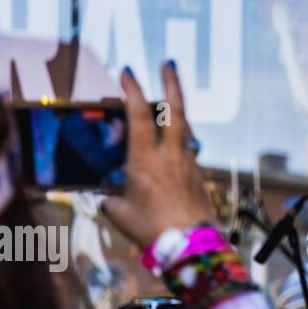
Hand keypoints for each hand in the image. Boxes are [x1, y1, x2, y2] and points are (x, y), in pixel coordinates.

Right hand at [101, 62, 215, 250]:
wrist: (190, 245)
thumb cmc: (152, 230)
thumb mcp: (121, 215)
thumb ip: (112, 202)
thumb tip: (108, 200)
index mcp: (145, 159)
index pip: (140, 115)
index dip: (133, 90)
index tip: (128, 72)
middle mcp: (170, 154)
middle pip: (175, 110)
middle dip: (171, 83)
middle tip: (169, 64)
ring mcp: (188, 162)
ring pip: (185, 128)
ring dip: (176, 112)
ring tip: (169, 101)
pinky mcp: (198, 174)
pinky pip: (188, 149)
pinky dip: (181, 140)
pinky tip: (175, 145)